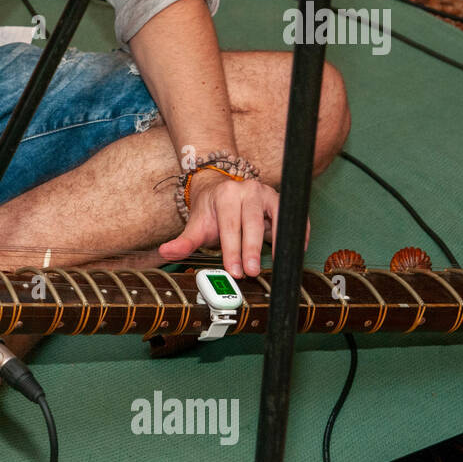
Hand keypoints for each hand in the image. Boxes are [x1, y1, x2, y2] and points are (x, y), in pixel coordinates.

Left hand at [158, 171, 303, 277]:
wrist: (222, 189)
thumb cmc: (211, 211)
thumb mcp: (196, 226)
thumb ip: (184, 242)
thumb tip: (166, 252)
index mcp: (225, 195)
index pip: (229, 226)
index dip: (232, 250)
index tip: (234, 270)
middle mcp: (248, 190)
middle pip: (252, 223)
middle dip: (251, 250)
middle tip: (251, 271)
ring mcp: (266, 193)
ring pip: (276, 218)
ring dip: (278, 242)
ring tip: (279, 264)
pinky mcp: (281, 199)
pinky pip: (292, 217)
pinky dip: (296, 234)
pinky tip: (296, 250)